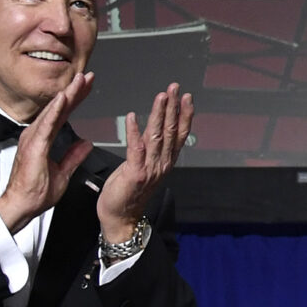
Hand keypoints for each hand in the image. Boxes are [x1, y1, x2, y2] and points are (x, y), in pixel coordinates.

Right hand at [0, 71, 95, 231]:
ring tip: (80, 80)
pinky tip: (64, 97)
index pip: (63, 114)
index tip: (87, 86)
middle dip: (74, 90)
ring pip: (53, 111)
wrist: (23, 205)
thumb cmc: (36, 192)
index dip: (75, 99)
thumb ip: (73, 156)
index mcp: (44, 139)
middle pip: (59, 108)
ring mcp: (34, 138)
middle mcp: (37, 135)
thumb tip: (86, 144)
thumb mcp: (63, 172)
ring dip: (67, 94)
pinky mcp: (34, 145)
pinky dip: (55, 109)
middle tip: (88, 75)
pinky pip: (47, 124)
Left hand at [96, 83, 192, 242]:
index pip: (180, 134)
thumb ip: (148, 150)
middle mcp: (162, 164)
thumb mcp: (142, 167)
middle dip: (173, 107)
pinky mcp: (135, 174)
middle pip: (171, 131)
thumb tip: (150, 130)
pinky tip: (134, 116)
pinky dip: (135, 132)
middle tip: (174, 88)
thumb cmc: (128, 194)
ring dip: (159, 114)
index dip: (184, 114)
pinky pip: (136, 149)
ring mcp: (150, 169)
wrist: (121, 219)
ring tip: (161, 96)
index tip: (186, 97)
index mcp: (165, 162)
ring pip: (157, 136)